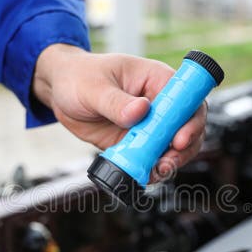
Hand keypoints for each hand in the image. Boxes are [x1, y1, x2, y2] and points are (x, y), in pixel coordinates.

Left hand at [32, 44, 206, 179]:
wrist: (61, 92)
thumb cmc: (79, 77)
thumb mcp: (93, 87)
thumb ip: (115, 101)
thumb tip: (140, 111)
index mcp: (156, 80)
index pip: (187, 98)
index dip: (190, 119)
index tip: (179, 138)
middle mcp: (159, 104)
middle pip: (188, 127)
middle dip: (183, 149)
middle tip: (165, 164)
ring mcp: (150, 125)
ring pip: (174, 147)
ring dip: (169, 162)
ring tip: (155, 172)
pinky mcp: (138, 143)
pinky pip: (152, 158)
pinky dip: (150, 169)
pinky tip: (143, 174)